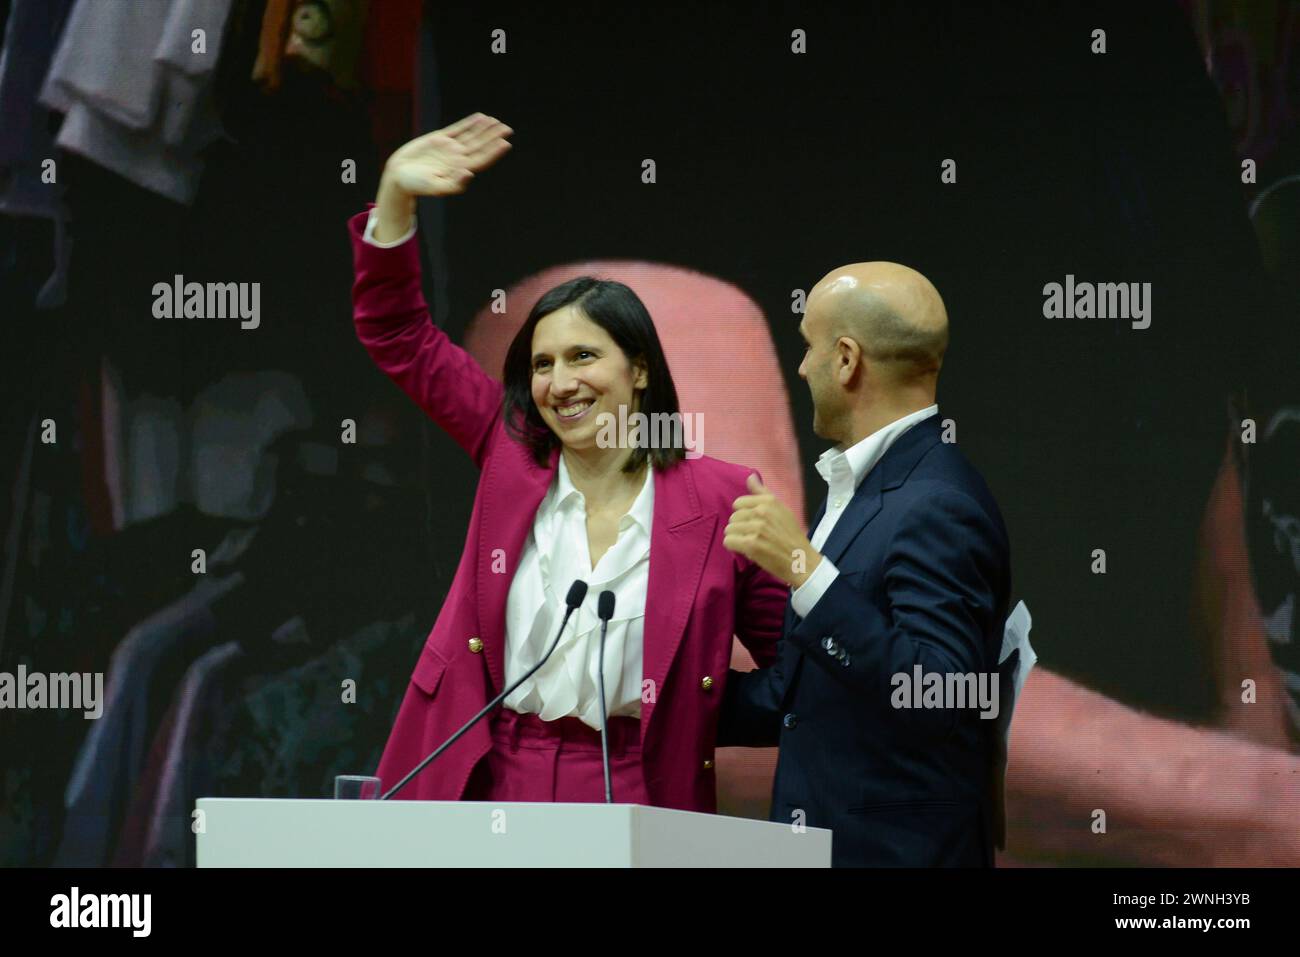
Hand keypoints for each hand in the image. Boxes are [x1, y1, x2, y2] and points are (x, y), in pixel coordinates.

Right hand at [382, 113, 513, 197]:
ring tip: (496, 121)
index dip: (494, 152)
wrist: (398, 176)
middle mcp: (457, 159)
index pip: (481, 160)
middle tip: (507, 128)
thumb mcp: (436, 188)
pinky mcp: (439, 139)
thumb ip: (454, 184)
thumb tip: (469, 173)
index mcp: (459, 171)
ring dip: (484, 129)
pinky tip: (479, 118)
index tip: (505, 142)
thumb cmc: (417, 186)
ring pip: (471, 136)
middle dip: (493, 137)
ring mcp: (449, 148)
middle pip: (480, 146)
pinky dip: (468, 123)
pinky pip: (457, 129)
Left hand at [724, 473, 820, 588]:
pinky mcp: (750, 544)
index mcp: (769, 501)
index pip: (738, 503)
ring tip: (751, 543)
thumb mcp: (782, 509)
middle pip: (733, 517)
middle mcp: (762, 512)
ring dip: (737, 538)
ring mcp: (756, 528)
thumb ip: (763, 493)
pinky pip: (728, 541)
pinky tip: (746, 550)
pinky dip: (734, 547)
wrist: (801, 560)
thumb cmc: (791, 536)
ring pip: (729, 529)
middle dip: (740, 527)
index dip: (744, 515)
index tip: (754, 523)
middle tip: (754, 536)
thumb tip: (750, 476)